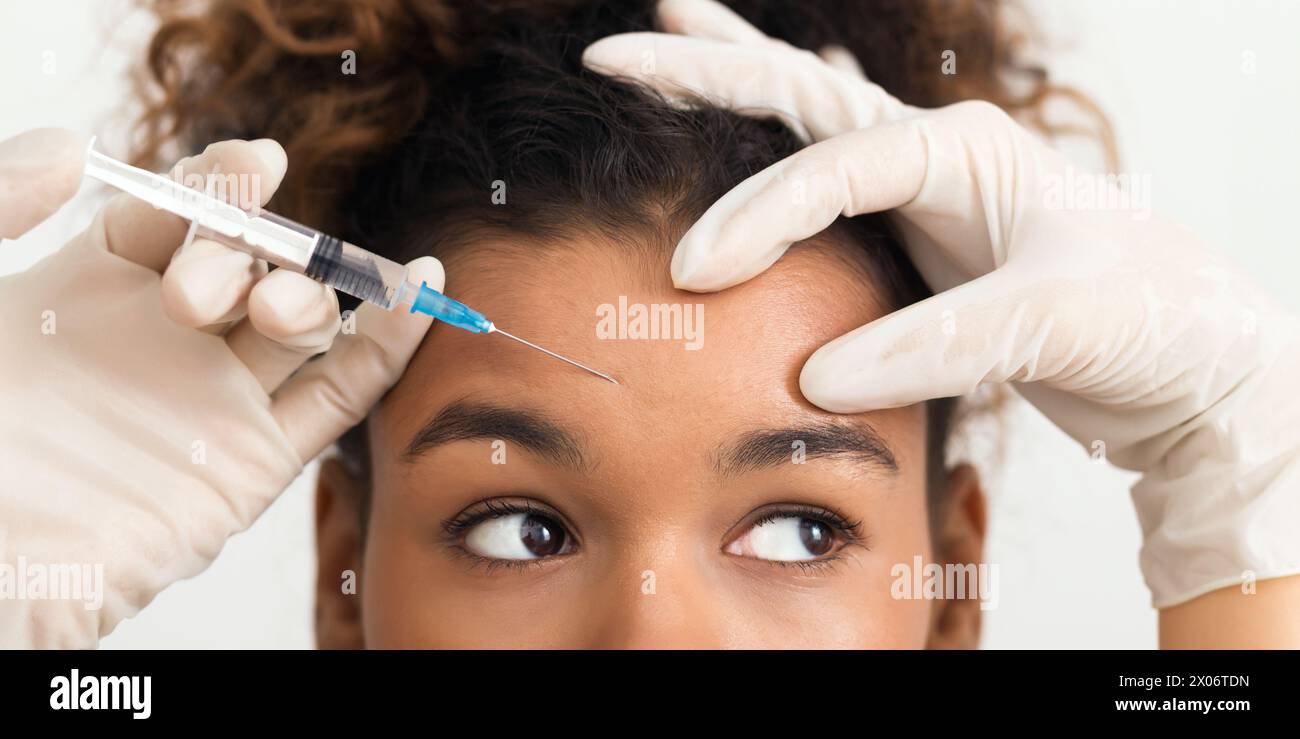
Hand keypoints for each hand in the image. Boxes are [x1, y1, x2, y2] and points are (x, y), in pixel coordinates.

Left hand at [0, 138, 440, 646]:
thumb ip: (0, 199)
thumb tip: (73, 139)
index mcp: (85, 295)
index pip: (174, 219)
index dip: (217, 184)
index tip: (254, 161)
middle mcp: (159, 344)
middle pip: (243, 264)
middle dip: (245, 252)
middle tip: (198, 290)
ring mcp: (211, 401)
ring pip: (296, 322)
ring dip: (310, 292)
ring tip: (276, 308)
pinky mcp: (252, 462)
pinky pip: (337, 396)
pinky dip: (386, 346)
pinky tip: (416, 293)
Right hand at [584, 0, 1299, 609]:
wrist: (1194, 358)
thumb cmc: (1148, 319)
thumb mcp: (1052, 324)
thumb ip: (935, 345)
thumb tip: (813, 377)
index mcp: (964, 149)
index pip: (829, 168)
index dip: (755, 215)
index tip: (695, 274)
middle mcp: (937, 152)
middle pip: (800, 95)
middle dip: (707, 72)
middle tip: (614, 54)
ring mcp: (926, 189)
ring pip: (808, 120)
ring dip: (736, 80)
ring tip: (670, 33)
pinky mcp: (920, 234)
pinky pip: (829, 179)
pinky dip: (778, 150)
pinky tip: (752, 125)